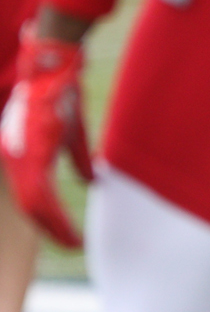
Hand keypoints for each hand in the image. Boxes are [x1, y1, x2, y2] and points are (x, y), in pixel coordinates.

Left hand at [0, 35, 93, 247]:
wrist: (52, 65)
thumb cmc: (61, 93)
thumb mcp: (71, 131)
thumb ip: (78, 159)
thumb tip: (91, 181)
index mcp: (23, 156)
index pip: (33, 196)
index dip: (50, 218)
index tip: (70, 235)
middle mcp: (16, 161)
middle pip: (30, 207)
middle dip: (52, 229)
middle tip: (72, 245)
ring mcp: (21, 158)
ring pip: (32, 206)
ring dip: (53, 227)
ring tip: (72, 243)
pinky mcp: (31, 154)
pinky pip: (38, 195)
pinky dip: (53, 215)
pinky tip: (67, 225)